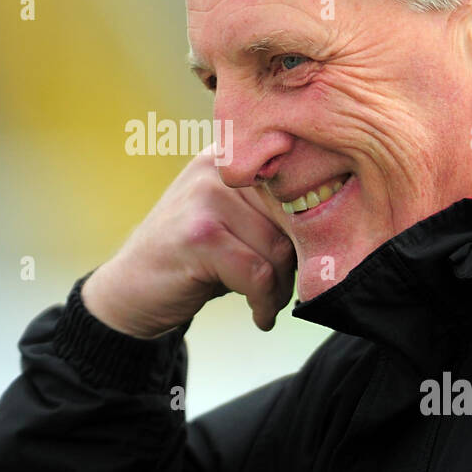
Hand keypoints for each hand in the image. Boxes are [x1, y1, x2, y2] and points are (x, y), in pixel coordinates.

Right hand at [81, 146, 296, 336]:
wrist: (130, 289)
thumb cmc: (194, 258)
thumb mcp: (234, 221)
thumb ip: (273, 208)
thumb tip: (341, 221)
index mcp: (231, 155)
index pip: (298, 180)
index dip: (313, 226)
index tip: (312, 257)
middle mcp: (218, 166)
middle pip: (292, 217)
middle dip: (297, 262)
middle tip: (285, 290)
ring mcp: (204, 198)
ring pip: (278, 248)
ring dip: (281, 288)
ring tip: (267, 303)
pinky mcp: (198, 236)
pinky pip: (257, 274)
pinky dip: (264, 303)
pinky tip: (258, 316)